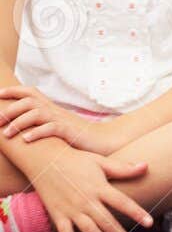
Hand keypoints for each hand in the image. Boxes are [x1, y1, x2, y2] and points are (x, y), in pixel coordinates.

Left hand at [0, 87, 121, 153]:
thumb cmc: (76, 135)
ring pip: (37, 113)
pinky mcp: (69, 132)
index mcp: (51, 107)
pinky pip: (51, 128)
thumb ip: (41, 120)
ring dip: (19, 122)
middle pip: (30, 101)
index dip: (13, 91)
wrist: (102, 141)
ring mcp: (62, 120)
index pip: (30, 92)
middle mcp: (55, 111)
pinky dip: (36, 133)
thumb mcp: (57, 124)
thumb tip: (19, 123)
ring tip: (6, 134)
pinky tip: (26, 140)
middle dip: (10, 110)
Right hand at [29, 148, 152, 231]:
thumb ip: (123, 168)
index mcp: (100, 187)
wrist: (45, 160)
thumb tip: (146, 166)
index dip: (137, 213)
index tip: (149, 224)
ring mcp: (71, 209)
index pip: (123, 203)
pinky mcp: (57, 215)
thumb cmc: (76, 160)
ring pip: (90, 231)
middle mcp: (87, 201)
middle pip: (108, 223)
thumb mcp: (100, 161)